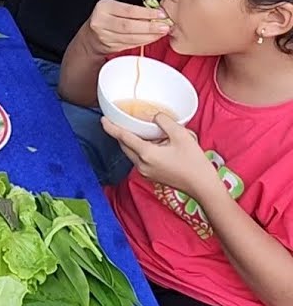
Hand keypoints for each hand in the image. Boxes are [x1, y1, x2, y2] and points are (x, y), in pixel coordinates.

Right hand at [83, 0, 170, 53]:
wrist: (92, 35)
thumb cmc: (108, 17)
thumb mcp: (115, 7)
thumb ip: (132, 9)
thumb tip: (158, 13)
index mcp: (104, 7)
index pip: (128, 11)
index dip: (146, 13)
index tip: (161, 14)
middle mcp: (101, 22)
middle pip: (128, 26)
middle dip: (149, 27)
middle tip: (165, 26)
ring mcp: (104, 36)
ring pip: (130, 37)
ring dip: (149, 36)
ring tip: (162, 33)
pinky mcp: (110, 46)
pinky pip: (130, 44)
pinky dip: (144, 41)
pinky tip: (153, 38)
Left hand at [102, 115, 216, 195]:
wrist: (203, 188)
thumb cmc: (194, 163)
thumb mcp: (182, 136)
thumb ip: (165, 122)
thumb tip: (155, 117)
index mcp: (146, 154)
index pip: (123, 137)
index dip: (111, 127)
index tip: (103, 119)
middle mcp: (142, 164)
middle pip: (124, 146)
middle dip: (120, 134)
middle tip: (119, 122)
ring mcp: (146, 172)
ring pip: (131, 153)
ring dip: (131, 142)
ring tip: (137, 131)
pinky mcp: (151, 176)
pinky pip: (139, 160)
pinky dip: (140, 150)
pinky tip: (151, 144)